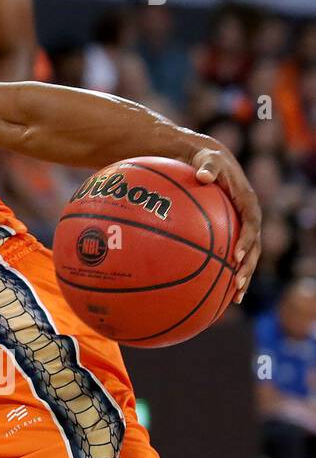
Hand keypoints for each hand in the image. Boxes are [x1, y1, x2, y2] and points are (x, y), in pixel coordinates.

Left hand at [189, 145, 259, 302]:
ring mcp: (243, 227)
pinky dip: (230, 271)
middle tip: (237, 284)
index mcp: (247, 203)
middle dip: (248, 267)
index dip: (246, 240)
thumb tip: (203, 175)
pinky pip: (234, 255)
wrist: (212, 162)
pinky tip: (220, 291)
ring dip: (244, 277)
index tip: (236, 254)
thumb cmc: (208, 161)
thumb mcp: (208, 160)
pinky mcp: (234, 232)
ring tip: (235, 298)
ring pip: (249, 257)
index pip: (251, 224)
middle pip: (254, 247)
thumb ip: (208, 167)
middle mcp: (250, 218)